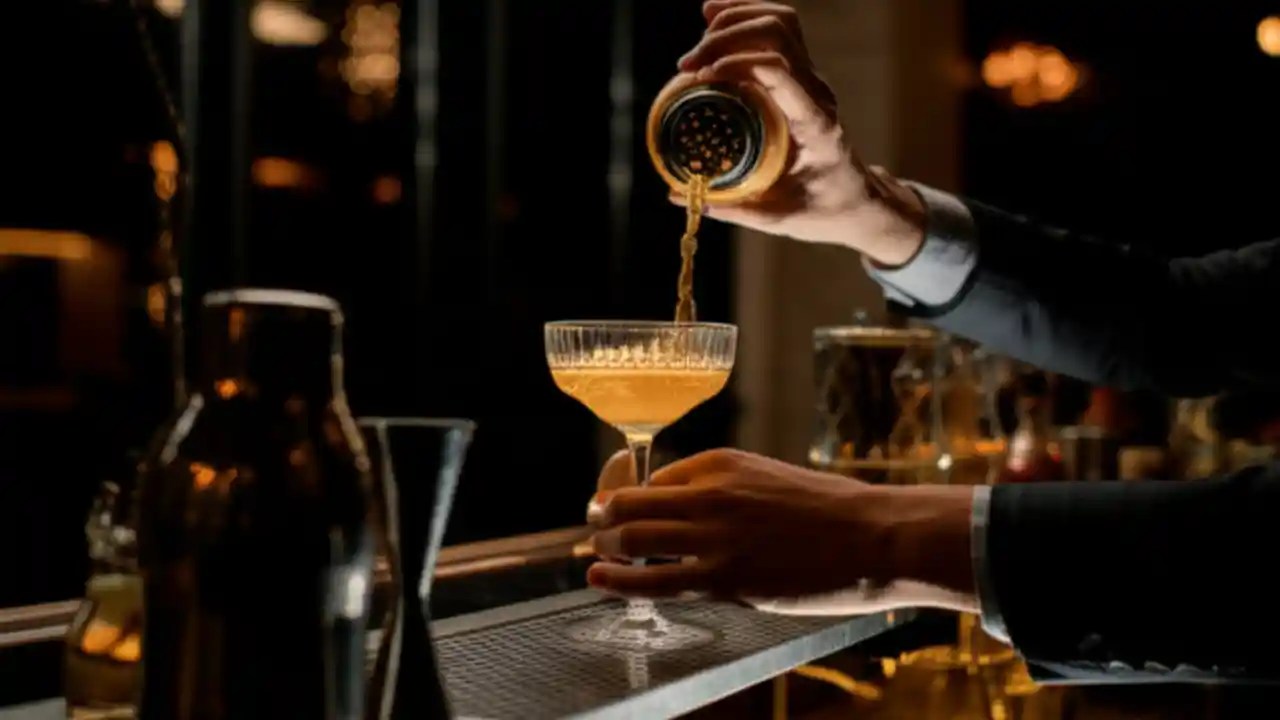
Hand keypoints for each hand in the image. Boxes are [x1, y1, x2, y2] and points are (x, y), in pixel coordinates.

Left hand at [586, 448, 977, 612]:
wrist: (876, 536)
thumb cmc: (834, 511)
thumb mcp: (771, 480)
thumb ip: (729, 492)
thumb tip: (692, 513)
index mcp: (723, 463)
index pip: (654, 478)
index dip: (630, 497)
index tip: (621, 511)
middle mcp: (710, 493)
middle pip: (630, 502)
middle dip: (605, 517)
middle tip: (598, 528)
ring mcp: (715, 536)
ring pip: (632, 537)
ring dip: (607, 546)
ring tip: (599, 555)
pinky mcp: (723, 577)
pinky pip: (654, 581)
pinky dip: (617, 579)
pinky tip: (599, 577)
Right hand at [675, 0, 925, 264]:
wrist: (858, 201)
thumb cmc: (822, 211)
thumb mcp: (778, 218)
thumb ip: (730, 207)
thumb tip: (677, 196)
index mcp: (815, 124)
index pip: (781, 71)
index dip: (738, 63)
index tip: (702, 77)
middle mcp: (817, 93)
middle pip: (778, 35)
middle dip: (728, 38)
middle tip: (688, 66)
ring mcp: (812, 80)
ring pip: (781, 22)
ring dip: (736, 20)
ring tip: (699, 39)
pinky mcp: (803, 76)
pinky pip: (779, 30)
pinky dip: (746, 16)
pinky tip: (714, 18)